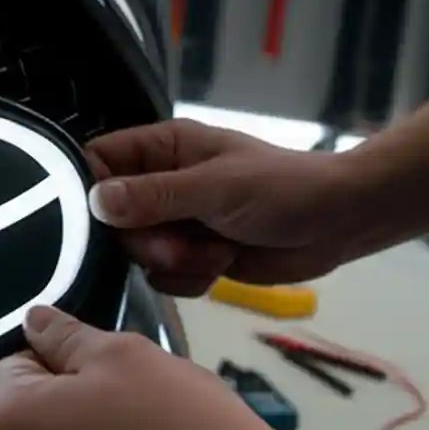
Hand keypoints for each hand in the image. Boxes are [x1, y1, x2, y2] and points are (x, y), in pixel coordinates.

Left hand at [0, 305, 315, 429]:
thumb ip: (64, 334)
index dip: (60, 355)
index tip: (108, 367)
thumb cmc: (178, 423)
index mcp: (6, 425)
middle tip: (131, 396)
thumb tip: (34, 320)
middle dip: (70, 395)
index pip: (12, 363)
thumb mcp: (120, 353)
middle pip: (29, 410)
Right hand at [84, 119, 356, 294]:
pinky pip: (164, 278)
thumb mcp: (215, 188)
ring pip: (138, 255)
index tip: (103, 220)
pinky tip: (221, 266)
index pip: (99, 162)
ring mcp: (175, 223)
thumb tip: (95, 201)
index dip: (91, 191)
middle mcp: (161, 184)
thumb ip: (153, 196)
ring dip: (174, 263)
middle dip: (147, 242)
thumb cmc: (282, 189)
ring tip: (215, 253)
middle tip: (178, 246)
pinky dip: (190, 280)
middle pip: (113, 220)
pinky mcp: (191, 256)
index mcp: (163, 149)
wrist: (337, 224)